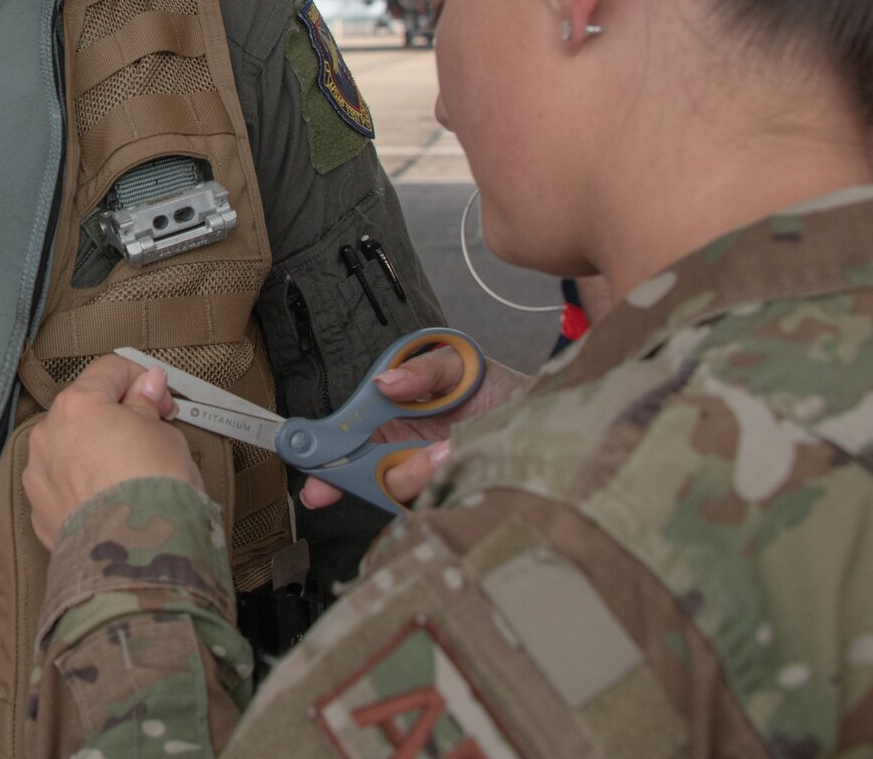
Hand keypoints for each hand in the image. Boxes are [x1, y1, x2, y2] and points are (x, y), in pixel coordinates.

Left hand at [24, 355, 204, 549]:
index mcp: (77, 405)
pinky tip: (112, 499)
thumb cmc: (153, 491)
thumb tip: (146, 386)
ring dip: (96, 452)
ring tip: (130, 474)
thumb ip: (147, 405)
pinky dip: (84, 486)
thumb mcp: (164, 434)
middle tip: (151, 436)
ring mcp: (39, 476)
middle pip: (84, 409)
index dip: (142, 381)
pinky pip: (63, 485)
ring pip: (69, 448)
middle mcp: (48, 435)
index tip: (160, 401)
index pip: (110, 370)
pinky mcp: (39, 512)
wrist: (137, 558)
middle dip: (116, 417)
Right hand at [298, 349, 528, 511]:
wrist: (559, 426)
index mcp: (397, 419)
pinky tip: (458, 464)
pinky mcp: (456, 501)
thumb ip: (424, 369)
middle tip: (361, 475)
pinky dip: (441, 487)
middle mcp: (407, 454)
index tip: (314, 482)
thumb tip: (383, 383)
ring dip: (415, 474)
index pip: (351, 441)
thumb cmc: (504, 392)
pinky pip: (434, 507)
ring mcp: (432, 482)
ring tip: (447, 450)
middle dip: (360, 479)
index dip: (329, 461)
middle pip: (367, 477)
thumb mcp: (462, 365)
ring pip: (400, 493)